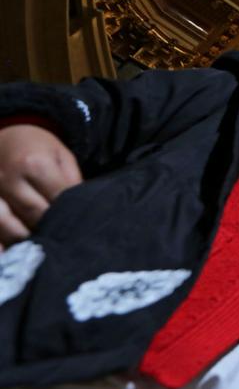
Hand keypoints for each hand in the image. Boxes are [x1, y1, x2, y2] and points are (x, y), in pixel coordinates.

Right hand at [0, 124, 82, 249]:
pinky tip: (10, 253)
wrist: (5, 136)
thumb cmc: (38, 148)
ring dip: (25, 240)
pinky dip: (1, 243)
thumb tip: (81, 210)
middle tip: (63, 239)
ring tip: (40, 247)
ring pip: (8, 227)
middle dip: (49, 229)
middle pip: (33, 215)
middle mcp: (8, 179)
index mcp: (34, 165)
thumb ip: (71, 182)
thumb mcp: (61, 157)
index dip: (68, 214)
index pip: (56, 199)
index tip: (78, 224)